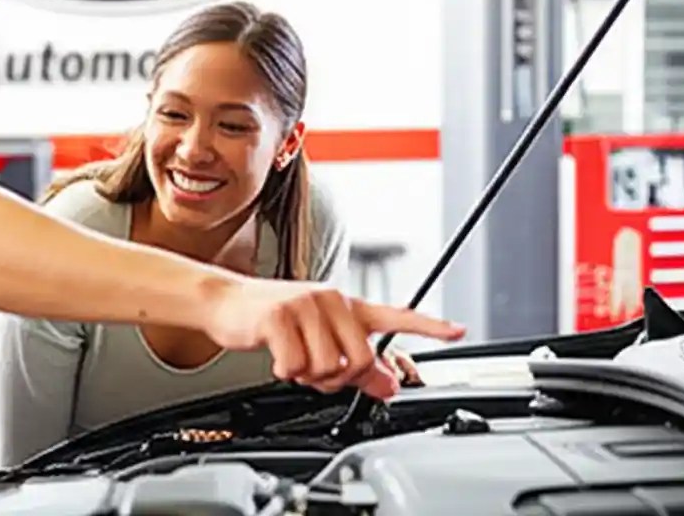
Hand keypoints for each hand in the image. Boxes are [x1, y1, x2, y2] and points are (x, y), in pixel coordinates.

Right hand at [204, 279, 464, 400]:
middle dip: (339, 378)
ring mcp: (305, 306)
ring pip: (328, 367)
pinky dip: (285, 372)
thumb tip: (391, 384)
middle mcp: (331, 300)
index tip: (457, 331)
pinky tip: (276, 358)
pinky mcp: (279, 316)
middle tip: (316, 372)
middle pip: (359, 360)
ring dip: (308, 377)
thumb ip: (356, 363)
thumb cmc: (273, 320)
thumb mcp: (318, 339)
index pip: (395, 315)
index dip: (428, 326)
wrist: (226, 302)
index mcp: (346, 305)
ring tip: (293, 360)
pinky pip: (296, 366)